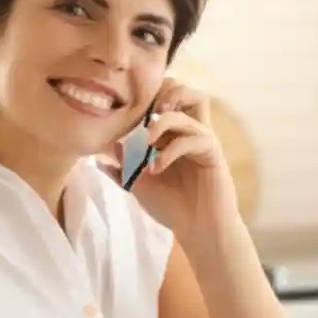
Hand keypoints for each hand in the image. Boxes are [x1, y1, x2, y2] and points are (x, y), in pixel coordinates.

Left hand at [97, 77, 241, 248]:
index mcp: (172, 134)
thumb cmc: (171, 207)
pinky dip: (169, 151)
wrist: (198, 229)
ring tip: (148, 138)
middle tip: (143, 116)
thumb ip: (123, 165)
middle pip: (185, 88)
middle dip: (163, 92)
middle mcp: (189, 130)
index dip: (145, 98)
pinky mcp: (212, 151)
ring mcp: (203, 138)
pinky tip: (156, 169)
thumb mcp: (137, 183)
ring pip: (195, 101)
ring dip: (166, 116)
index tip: (123, 117)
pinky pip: (192, 137)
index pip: (163, 97)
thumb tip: (104, 148)